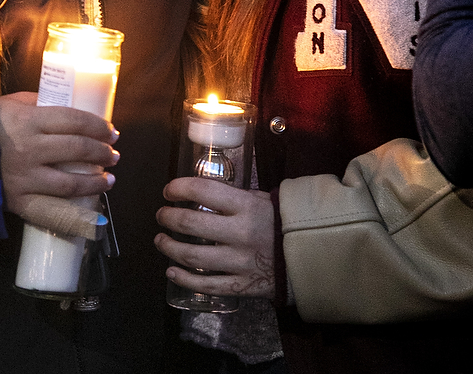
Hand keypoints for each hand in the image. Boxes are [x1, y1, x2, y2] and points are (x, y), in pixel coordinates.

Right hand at [0, 92, 119, 223]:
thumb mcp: (13, 103)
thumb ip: (41, 102)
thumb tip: (74, 106)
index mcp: (29, 121)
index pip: (74, 121)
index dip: (98, 127)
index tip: (112, 132)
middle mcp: (29, 149)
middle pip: (77, 150)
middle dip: (102, 152)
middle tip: (114, 154)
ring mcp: (25, 178)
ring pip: (71, 182)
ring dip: (96, 182)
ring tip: (109, 179)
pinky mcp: (19, 202)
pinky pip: (53, 211)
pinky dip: (77, 215)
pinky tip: (92, 211)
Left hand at [155, 176, 274, 297]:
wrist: (313, 257)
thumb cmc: (283, 222)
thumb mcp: (262, 199)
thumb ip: (234, 197)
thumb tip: (202, 192)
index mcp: (246, 206)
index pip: (203, 190)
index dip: (179, 188)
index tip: (168, 191)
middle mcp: (240, 233)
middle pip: (191, 224)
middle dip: (169, 218)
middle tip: (161, 215)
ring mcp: (240, 262)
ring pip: (193, 257)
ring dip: (169, 248)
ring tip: (161, 240)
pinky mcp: (242, 286)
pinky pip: (207, 285)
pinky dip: (185, 279)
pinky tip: (172, 271)